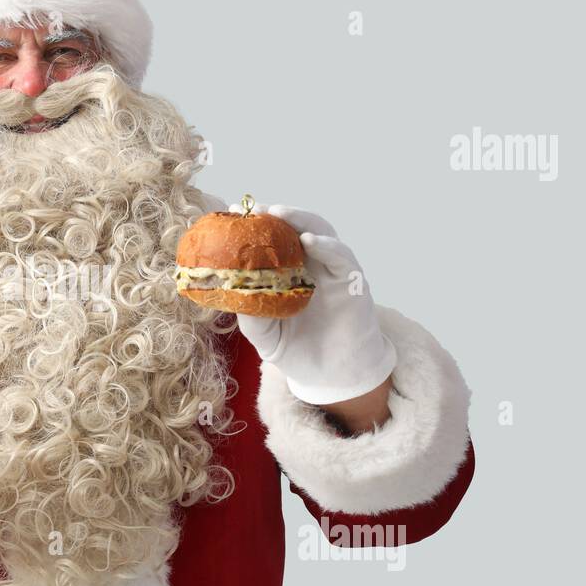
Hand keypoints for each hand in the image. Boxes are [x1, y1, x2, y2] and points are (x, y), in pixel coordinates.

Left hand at [229, 201, 395, 405]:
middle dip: (278, 214)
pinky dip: (327, 245)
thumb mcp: (266, 336)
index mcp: (289, 272)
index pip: (274, 240)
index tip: (234, 213)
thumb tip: (231, 293)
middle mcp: (312, 265)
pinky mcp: (354, 283)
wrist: (333, 377)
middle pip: (297, 227)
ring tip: (280, 213)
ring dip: (301, 220)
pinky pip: (343, 257)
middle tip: (256, 208)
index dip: (257, 225)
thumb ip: (251, 317)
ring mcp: (334, 271)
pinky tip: (309, 241)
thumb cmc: (299, 351)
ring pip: (322, 233)